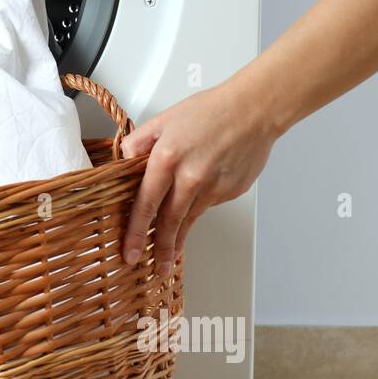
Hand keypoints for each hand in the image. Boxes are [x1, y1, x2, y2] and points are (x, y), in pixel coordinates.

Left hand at [119, 80, 279, 272]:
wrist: (254, 110)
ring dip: (177, 240)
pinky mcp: (230, 192)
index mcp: (167, 158)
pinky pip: (208, 205)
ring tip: (169, 256)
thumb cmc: (211, 110)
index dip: (135, 232)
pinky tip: (196, 204)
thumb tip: (124, 159)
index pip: (145, 204)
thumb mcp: (165, 119)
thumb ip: (139, 141)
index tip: (130, 252)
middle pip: (169, 222)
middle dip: (158, 249)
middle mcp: (190, 177)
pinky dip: (198, 209)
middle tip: (152, 268)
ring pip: (189, 220)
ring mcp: (213, 187)